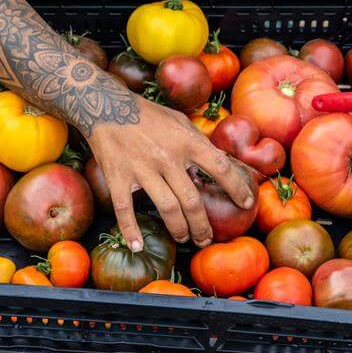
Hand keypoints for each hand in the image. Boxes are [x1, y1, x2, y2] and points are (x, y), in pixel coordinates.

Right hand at [87, 96, 255, 249]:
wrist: (105, 106)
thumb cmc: (146, 114)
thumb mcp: (178, 120)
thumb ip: (197, 140)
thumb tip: (218, 160)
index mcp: (186, 141)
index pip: (220, 169)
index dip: (237, 189)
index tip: (246, 204)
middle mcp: (167, 157)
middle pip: (193, 200)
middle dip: (202, 225)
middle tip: (205, 238)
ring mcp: (141, 169)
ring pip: (167, 208)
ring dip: (179, 229)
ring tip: (183, 238)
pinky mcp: (117, 177)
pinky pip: (125, 210)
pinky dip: (131, 230)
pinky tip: (137, 246)